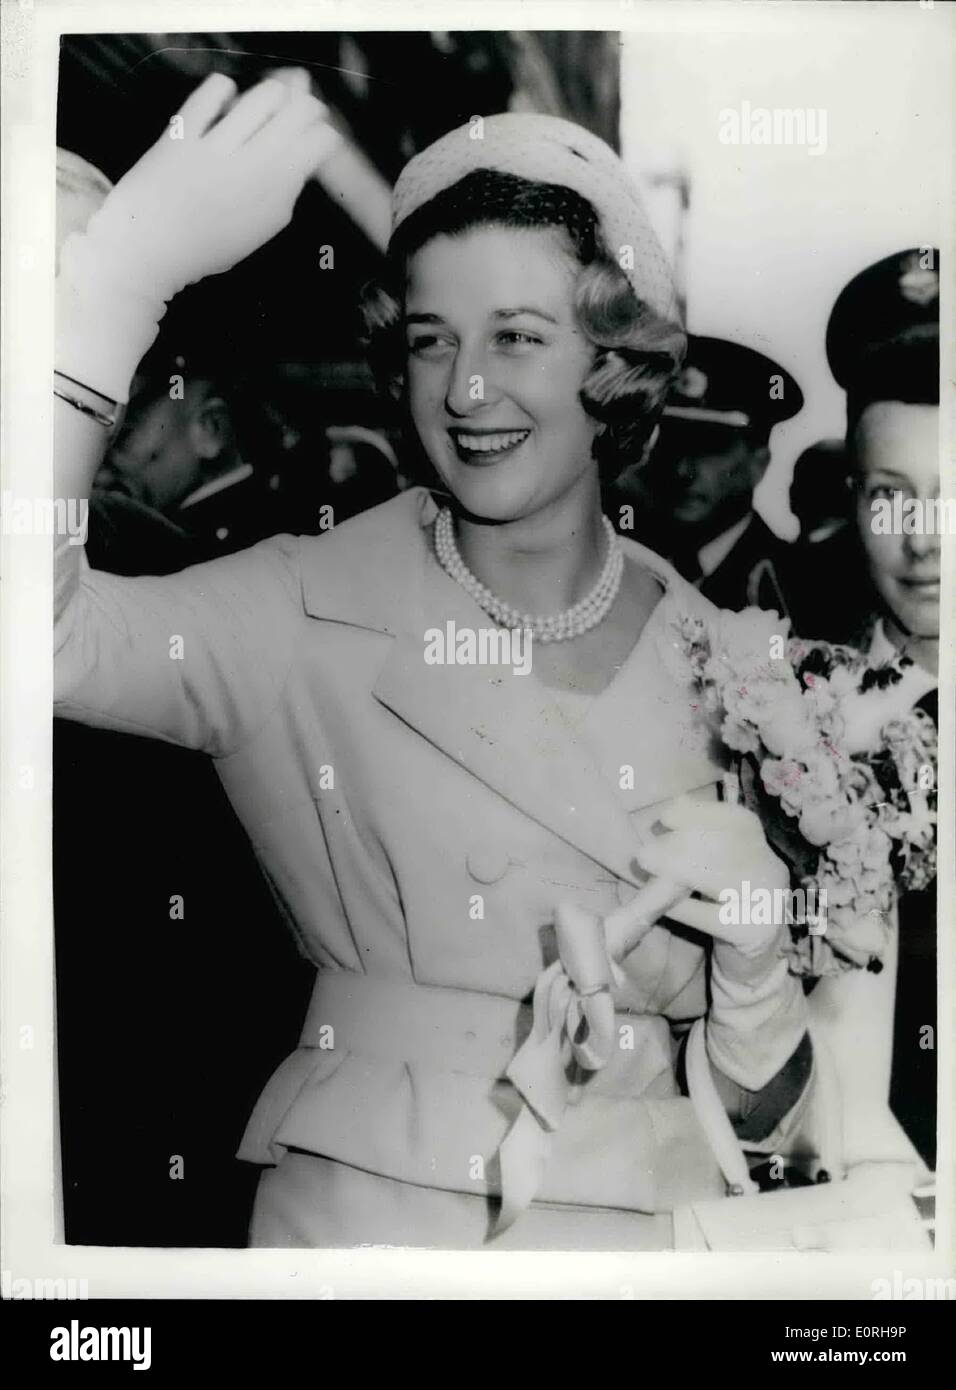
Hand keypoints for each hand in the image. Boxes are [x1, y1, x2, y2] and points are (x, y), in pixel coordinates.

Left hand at [57, 71, 338, 400]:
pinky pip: (210, 93)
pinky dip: (223, 88)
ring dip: (275, 92)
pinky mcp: (183, 135)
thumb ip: (282, 195)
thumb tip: (299, 158)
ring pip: (263, 97)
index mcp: (275, 197)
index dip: (323, 134)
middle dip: (307, 105)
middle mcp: (252, 170)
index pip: (318, 144)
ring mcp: (216, 150)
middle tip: (301, 107)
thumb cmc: (205, 245)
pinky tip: (226, 96)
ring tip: (272, 97)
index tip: (318, 134)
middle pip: (298, 114)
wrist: (148, 249)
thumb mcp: (259, 230)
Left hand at [631, 798, 789, 964]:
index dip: (704, 813)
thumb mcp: (719, 871)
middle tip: (647, 850)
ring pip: (725, 880)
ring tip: (648, 866)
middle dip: (684, 844)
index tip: (668, 814)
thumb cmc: (728, 908)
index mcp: (764, 852)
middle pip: (732, 848)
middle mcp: (772, 873)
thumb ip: (703, 842)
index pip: (741, 822)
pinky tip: (664, 904)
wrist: (754, 961)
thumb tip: (676, 805)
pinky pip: (715, 917)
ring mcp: (769, 905)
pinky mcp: (755, 934)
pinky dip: (686, 908)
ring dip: (680, 871)